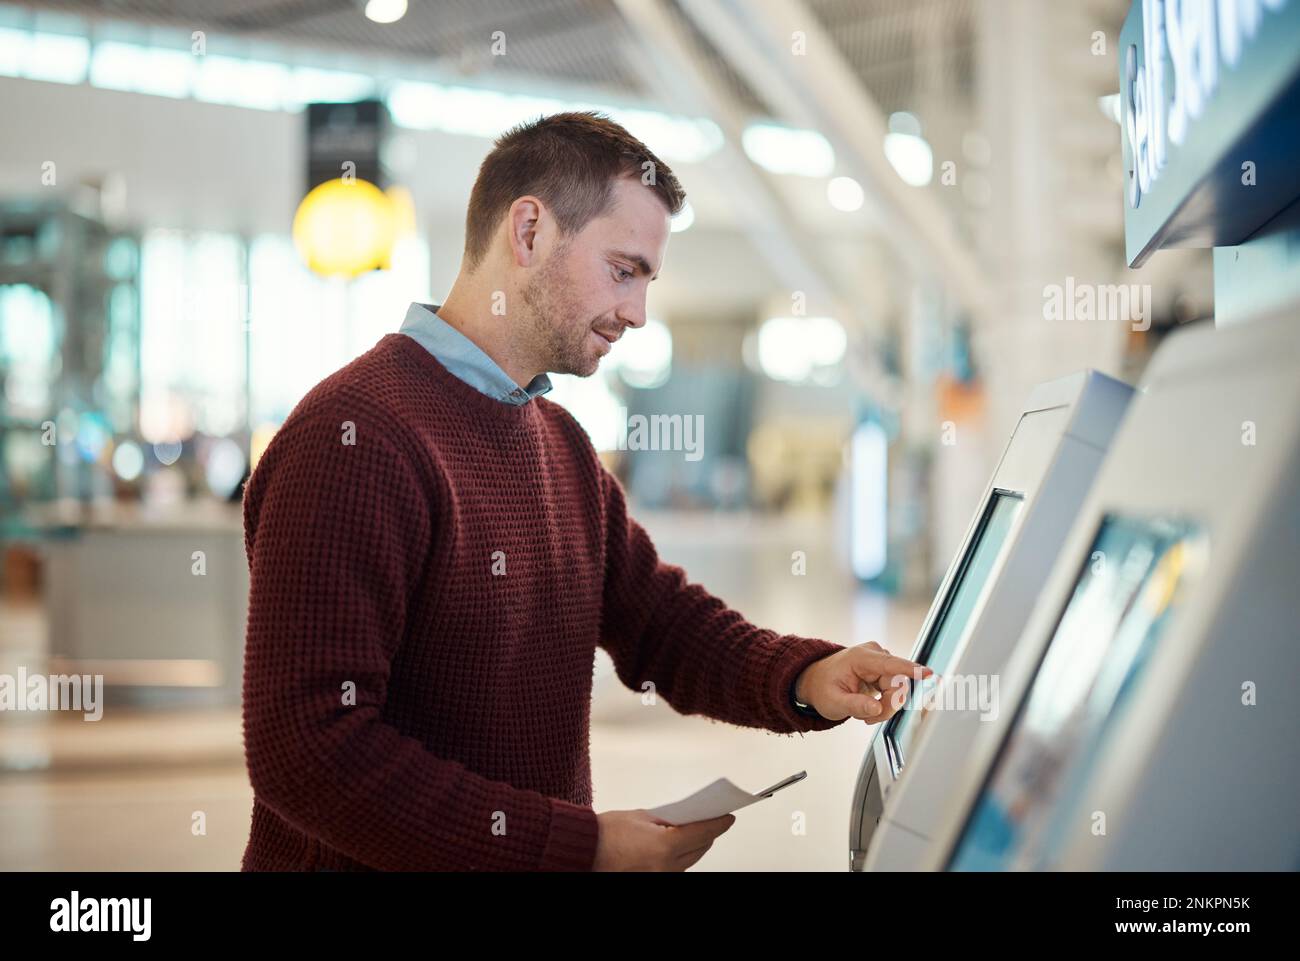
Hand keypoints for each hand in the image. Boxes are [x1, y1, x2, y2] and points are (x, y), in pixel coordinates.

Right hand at [592, 809, 735, 870]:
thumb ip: (665, 819)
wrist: (583, 851)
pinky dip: (681, 856)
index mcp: (663, 847)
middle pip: (700, 849)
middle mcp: (665, 867)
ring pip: (689, 861)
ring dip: (696, 846)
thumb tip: (684, 819)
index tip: (728, 816)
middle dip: (709, 834)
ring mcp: (661, 877)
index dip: (718, 823)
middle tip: (715, 818)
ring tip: (699, 831)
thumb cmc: (605, 833)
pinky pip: (676, 868)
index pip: (702, 832)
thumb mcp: (640, 816)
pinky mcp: (653, 880)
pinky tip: (682, 845)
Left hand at [793, 641, 931, 723]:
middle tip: (867, 718)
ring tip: (864, 711)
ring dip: (885, 706)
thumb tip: (875, 709)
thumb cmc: (822, 688)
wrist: (817, 681)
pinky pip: (895, 689)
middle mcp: (874, 655)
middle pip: (897, 685)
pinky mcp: (884, 669)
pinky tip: (870, 705)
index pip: (891, 665)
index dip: (911, 670)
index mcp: (861, 658)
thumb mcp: (833, 702)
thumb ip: (854, 705)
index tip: (929, 674)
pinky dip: (884, 702)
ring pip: (898, 689)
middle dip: (887, 706)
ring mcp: (881, 661)